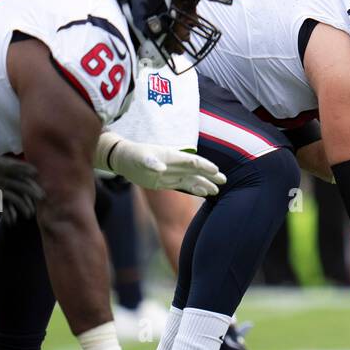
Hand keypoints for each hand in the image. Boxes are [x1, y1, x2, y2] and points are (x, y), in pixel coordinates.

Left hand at [0, 124, 43, 222]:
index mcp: (0, 165)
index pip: (14, 167)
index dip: (24, 169)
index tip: (35, 172)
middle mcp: (4, 177)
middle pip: (21, 184)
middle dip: (31, 190)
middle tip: (41, 197)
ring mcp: (1, 188)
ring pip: (16, 197)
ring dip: (23, 205)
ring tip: (29, 214)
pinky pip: (4, 206)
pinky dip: (8, 214)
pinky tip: (11, 221)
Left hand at [102, 134, 225, 196]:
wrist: (125, 160)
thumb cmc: (133, 155)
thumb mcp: (140, 158)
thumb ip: (150, 162)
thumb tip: (160, 168)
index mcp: (173, 156)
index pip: (192, 161)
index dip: (204, 165)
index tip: (215, 170)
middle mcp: (176, 165)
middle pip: (197, 170)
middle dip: (210, 175)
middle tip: (224, 180)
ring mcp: (173, 173)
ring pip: (193, 179)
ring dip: (205, 183)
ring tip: (217, 190)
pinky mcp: (168, 182)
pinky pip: (185, 186)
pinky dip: (195, 189)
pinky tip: (204, 193)